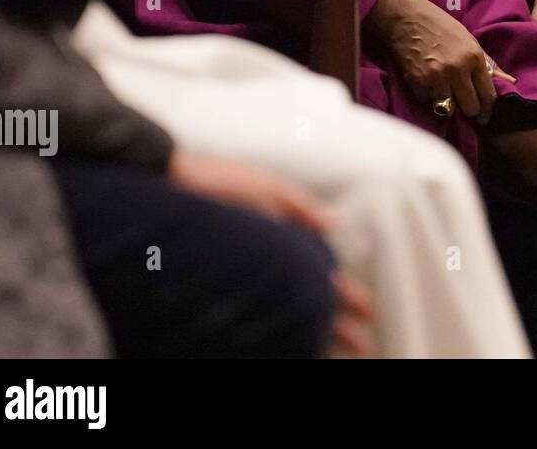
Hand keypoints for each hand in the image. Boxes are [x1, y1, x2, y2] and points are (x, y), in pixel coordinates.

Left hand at [168, 149, 375, 355]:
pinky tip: (283, 343)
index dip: (345, 292)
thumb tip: (335, 222)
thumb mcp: (268, 188)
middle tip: (360, 344)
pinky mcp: (224, 285)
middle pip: (310, 299)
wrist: (169, 185)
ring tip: (329, 352)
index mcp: (285, 239)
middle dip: (336, 322)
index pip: (323, 273)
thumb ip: (301, 206)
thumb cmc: (219, 182)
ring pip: (287, 310)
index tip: (366, 311)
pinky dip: (272, 327)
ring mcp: (247, 276)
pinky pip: (256, 312)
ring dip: (310, 330)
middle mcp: (269, 262)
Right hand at [367, 0, 512, 124]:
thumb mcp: (469, 39)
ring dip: (447, 104)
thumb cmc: (440, 25)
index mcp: (474, 57)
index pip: (488, 95)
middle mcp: (457, 69)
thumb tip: (510, 81)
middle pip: (470, 108)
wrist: (406, 17)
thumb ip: (489, 63)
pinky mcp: (418, 82)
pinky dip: (428, 97)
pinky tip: (428, 83)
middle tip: (463, 103)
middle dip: (468, 109)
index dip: (487, 110)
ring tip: (444, 90)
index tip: (484, 116)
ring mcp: (437, 77)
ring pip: (448, 109)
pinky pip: (428, 102)